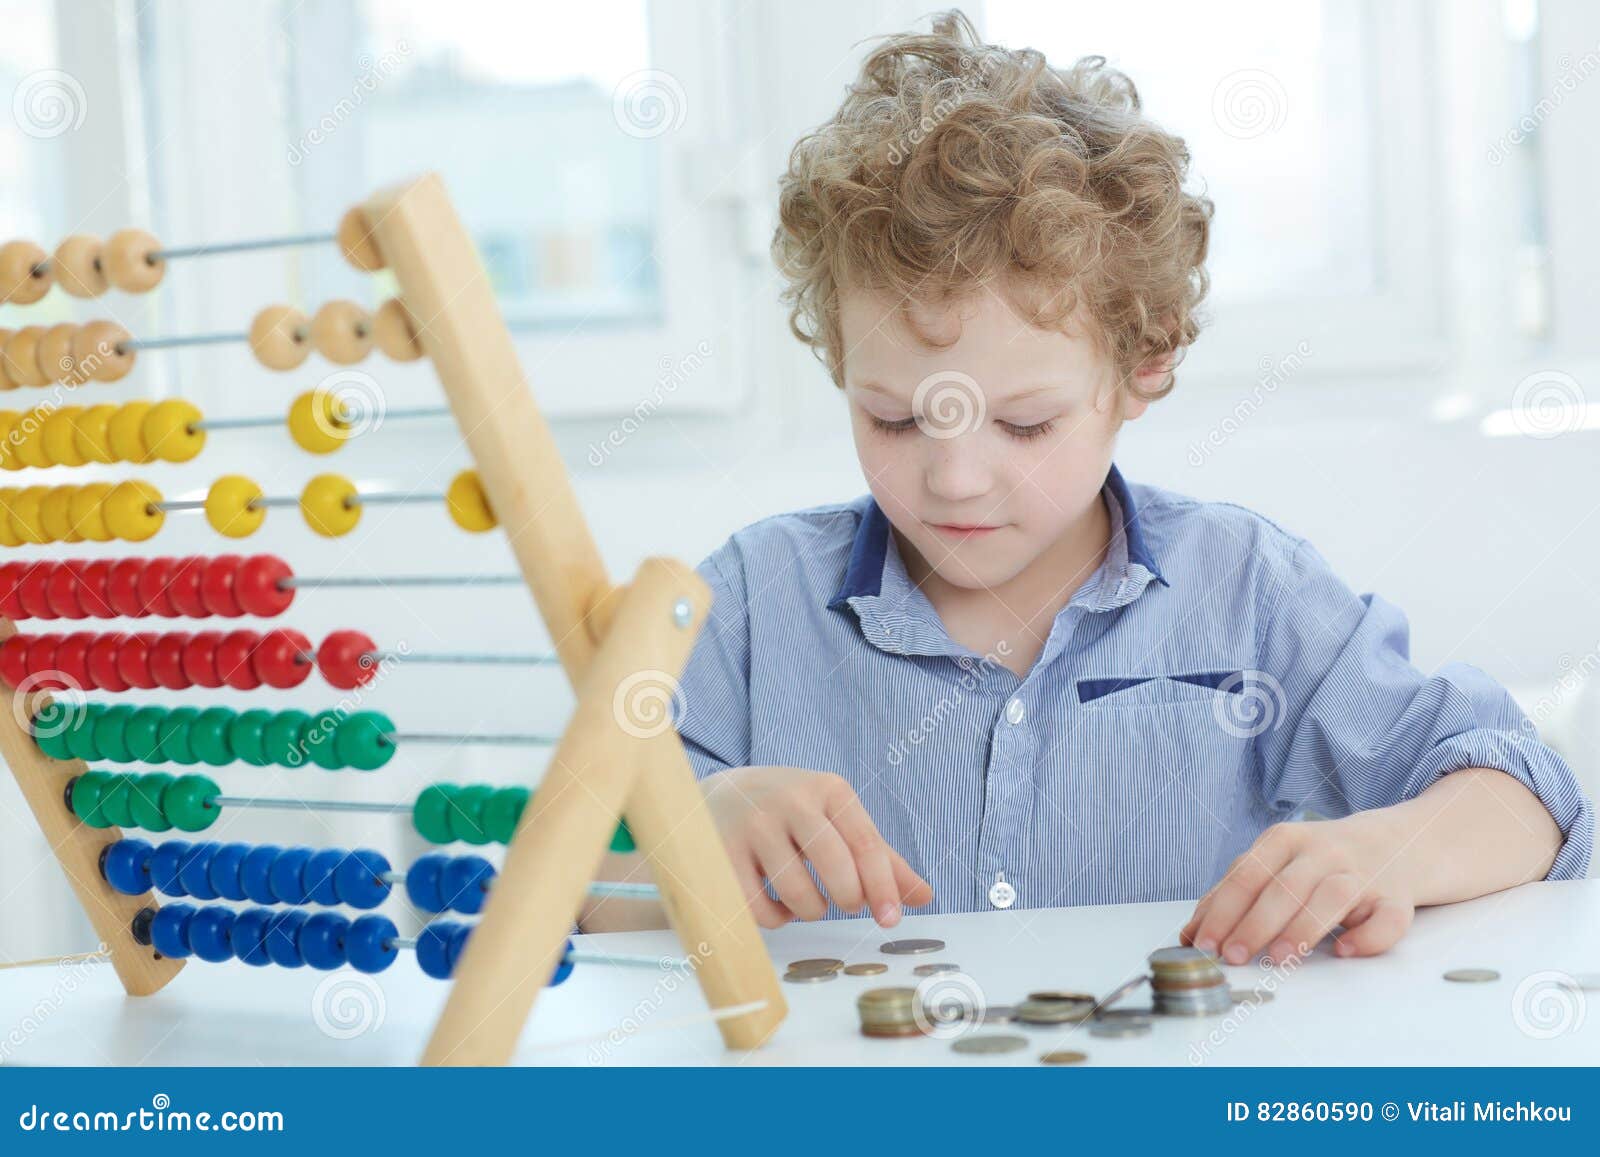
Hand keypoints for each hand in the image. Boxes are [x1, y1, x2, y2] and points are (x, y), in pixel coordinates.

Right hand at [701, 765, 933, 928]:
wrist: (718, 796)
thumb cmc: (793, 815)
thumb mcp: (836, 821)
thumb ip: (880, 858)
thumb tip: (925, 897)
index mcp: (829, 789)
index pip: (867, 844)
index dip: (884, 888)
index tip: (891, 920)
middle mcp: (791, 800)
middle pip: (837, 870)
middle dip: (848, 899)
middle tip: (845, 902)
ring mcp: (753, 825)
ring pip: (800, 897)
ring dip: (810, 910)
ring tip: (805, 898)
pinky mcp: (722, 853)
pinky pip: (761, 910)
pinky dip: (777, 918)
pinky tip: (775, 901)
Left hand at [1178, 814, 1416, 964]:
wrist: (1395, 842)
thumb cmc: (1318, 861)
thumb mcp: (1272, 863)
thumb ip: (1233, 895)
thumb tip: (1190, 934)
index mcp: (1284, 840)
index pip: (1247, 875)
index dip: (1223, 911)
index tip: (1205, 944)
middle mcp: (1323, 852)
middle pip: (1285, 886)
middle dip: (1254, 924)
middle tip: (1234, 957)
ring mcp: (1363, 873)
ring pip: (1332, 896)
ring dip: (1303, 928)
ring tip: (1279, 959)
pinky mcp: (1397, 898)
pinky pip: (1388, 917)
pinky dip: (1368, 936)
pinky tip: (1344, 950)